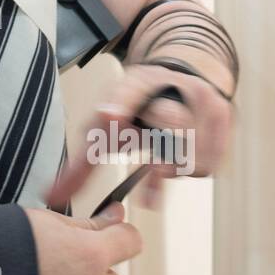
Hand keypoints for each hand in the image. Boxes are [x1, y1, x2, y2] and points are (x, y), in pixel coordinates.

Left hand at [46, 62, 234, 210]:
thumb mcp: (106, 126)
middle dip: (163, 152)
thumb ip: (81, 165)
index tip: (108, 116)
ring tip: (162, 159)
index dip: (117, 105)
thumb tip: (51, 198)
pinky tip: (182, 158)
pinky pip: (207, 163)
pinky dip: (192, 169)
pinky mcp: (223, 114)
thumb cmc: (138, 108)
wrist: (182, 77)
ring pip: (188, 154)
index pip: (126, 93)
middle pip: (169, 123)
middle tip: (159, 170)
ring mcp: (199, 98)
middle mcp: (168, 86)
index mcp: (133, 84)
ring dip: (173, 167)